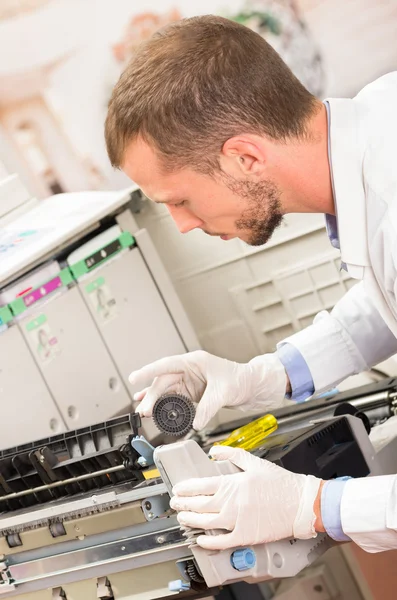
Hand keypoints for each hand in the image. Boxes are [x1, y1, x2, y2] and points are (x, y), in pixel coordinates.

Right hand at [129, 350, 287, 429]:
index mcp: (195, 361)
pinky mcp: (193, 393)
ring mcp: (190, 382)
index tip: (135, 377)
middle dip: (152, 396)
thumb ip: (209, 407)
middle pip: (164, 381)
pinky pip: (174, 399)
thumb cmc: (242, 379)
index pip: (167, 365)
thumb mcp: (224, 392)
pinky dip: (163, 405)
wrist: (253, 387)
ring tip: (144, 412)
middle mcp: (189, 370)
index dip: (149, 371)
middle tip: (144, 410)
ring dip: (155, 402)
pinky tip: (152, 409)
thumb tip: (196, 422)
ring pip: (166, 391)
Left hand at [170, 445, 322, 549]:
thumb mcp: (255, 462)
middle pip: (200, 504)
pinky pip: (223, 541)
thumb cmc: (281, 483)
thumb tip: (214, 451)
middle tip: (175, 503)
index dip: (186, 488)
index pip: (202, 485)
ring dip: (191, 520)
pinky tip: (201, 539)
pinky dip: (209, 541)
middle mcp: (232, 502)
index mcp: (233, 483)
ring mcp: (238, 520)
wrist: (301, 503)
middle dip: (184, 503)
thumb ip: (232, 454)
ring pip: (207, 522)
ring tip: (182, 517)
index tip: (178, 489)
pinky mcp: (246, 536)